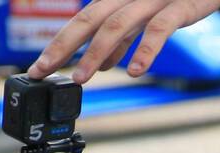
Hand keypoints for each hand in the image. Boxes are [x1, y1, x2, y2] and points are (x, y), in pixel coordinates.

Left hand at [27, 0, 219, 83]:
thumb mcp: (145, 15)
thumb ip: (124, 38)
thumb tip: (104, 63)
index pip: (81, 21)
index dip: (58, 44)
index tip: (39, 69)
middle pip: (89, 19)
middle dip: (63, 46)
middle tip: (44, 71)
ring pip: (118, 24)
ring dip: (96, 52)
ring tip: (81, 78)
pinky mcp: (181, 5)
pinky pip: (160, 28)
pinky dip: (146, 50)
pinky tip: (134, 71)